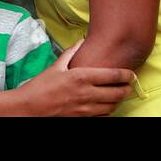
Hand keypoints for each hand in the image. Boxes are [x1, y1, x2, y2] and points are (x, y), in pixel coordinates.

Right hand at [16, 40, 135, 116]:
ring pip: (112, 106)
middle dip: (127, 89)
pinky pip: (102, 116)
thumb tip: (81, 41)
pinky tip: (106, 105)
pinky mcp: (82, 119)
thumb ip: (71, 53)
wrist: (29, 108)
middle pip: (117, 93)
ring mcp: (85, 109)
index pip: (113, 76)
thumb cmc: (40, 86)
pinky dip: (108, 111)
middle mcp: (86, 94)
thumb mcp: (56, 66)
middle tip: (129, 85)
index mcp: (81, 77)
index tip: (131, 74)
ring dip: (118, 101)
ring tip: (119, 94)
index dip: (126, 75)